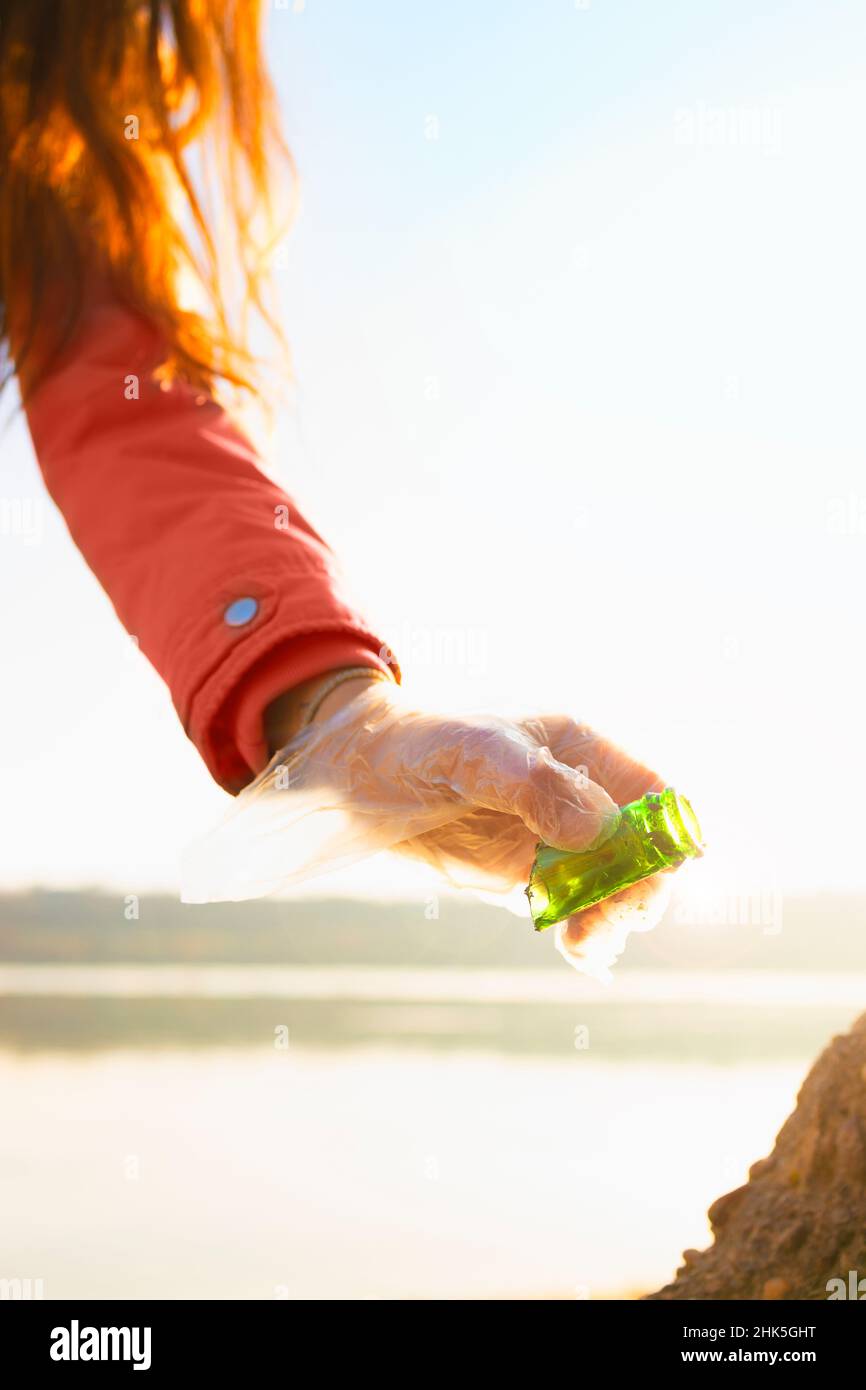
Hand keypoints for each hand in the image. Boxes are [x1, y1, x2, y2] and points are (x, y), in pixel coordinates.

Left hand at [183, 682, 669, 976]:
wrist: (354, 779)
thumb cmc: (417, 746)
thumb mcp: (471, 754)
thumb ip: (534, 785)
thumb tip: (599, 831)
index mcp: (579, 749)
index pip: (652, 790)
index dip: (671, 829)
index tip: (667, 868)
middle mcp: (577, 796)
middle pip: (642, 849)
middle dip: (640, 885)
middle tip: (616, 914)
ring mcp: (554, 840)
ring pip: (613, 888)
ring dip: (613, 917)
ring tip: (584, 941)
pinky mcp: (526, 877)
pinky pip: (574, 909)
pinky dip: (585, 932)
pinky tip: (577, 949)